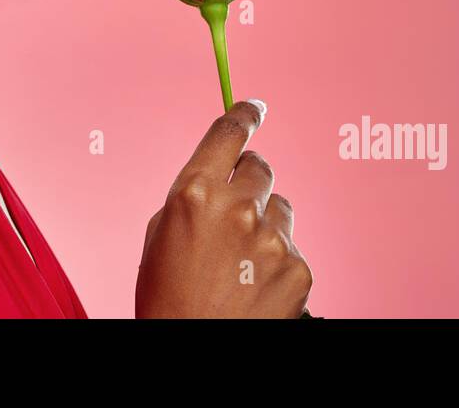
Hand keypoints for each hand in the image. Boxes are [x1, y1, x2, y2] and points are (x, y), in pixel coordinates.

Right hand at [135, 99, 312, 316]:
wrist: (192, 352)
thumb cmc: (167, 301)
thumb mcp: (160, 237)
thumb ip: (190, 197)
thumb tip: (216, 177)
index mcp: (193, 193)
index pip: (228, 133)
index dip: (245, 114)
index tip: (255, 106)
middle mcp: (236, 207)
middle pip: (259, 168)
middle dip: (249, 183)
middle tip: (234, 214)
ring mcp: (271, 238)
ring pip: (280, 207)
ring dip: (265, 223)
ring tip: (241, 262)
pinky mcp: (298, 268)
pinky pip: (292, 247)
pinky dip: (278, 261)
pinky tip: (255, 285)